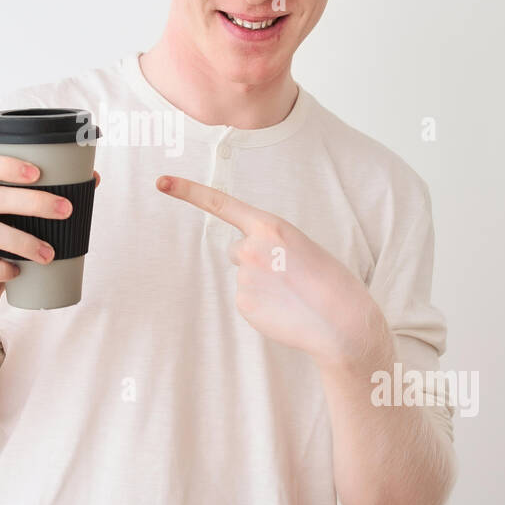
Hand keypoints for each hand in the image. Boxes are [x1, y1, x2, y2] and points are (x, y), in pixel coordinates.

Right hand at [0, 155, 99, 324]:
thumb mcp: (14, 224)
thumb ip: (42, 202)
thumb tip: (92, 179)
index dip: (5, 164)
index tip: (38, 173)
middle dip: (32, 202)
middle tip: (65, 211)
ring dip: (22, 241)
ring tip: (49, 254)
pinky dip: (0, 270)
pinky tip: (17, 272)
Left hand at [155, 174, 392, 374]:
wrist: (343, 322)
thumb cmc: (329, 281)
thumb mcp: (300, 247)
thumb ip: (269, 244)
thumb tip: (244, 259)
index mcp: (271, 226)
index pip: (222, 204)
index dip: (188, 191)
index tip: (161, 182)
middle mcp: (251, 248)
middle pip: (237, 249)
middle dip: (256, 260)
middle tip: (289, 274)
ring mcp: (244, 278)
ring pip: (244, 276)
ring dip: (263, 283)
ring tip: (292, 293)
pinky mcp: (243, 304)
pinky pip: (247, 300)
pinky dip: (263, 305)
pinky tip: (285, 309)